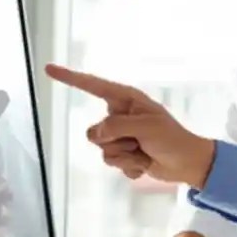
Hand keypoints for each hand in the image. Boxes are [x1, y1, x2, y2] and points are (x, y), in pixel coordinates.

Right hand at [45, 64, 216, 187]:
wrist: (187, 163)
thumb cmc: (172, 138)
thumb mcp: (146, 126)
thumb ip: (117, 126)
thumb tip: (96, 134)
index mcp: (126, 100)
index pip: (93, 86)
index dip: (70, 78)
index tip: (49, 69)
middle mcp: (120, 115)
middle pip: (94, 132)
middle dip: (116, 142)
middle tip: (139, 142)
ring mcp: (121, 136)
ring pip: (102, 150)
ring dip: (125, 157)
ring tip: (144, 153)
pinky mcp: (124, 154)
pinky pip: (112, 163)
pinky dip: (129, 167)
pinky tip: (145, 164)